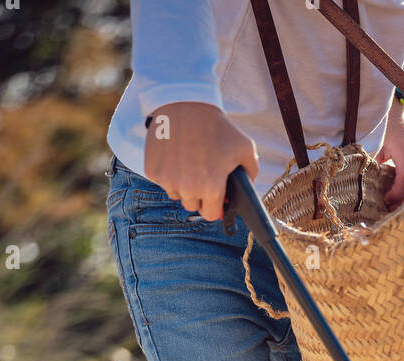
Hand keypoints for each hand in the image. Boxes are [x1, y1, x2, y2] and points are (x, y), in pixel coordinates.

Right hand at [143, 102, 258, 221]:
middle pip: (192, 205)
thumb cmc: (216, 125)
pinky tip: (174, 154)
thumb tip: (248, 187)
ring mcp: (167, 181)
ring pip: (175, 194)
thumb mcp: (245, 146)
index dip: (214, 206)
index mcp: (211, 189)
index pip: (210, 214)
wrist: (184, 102)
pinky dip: (166, 172)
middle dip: (198, 194)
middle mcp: (187, 189)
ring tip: (187, 161)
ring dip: (181, 184)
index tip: (214, 196)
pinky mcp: (152, 171)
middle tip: (201, 173)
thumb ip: (252, 171)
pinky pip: (161, 180)